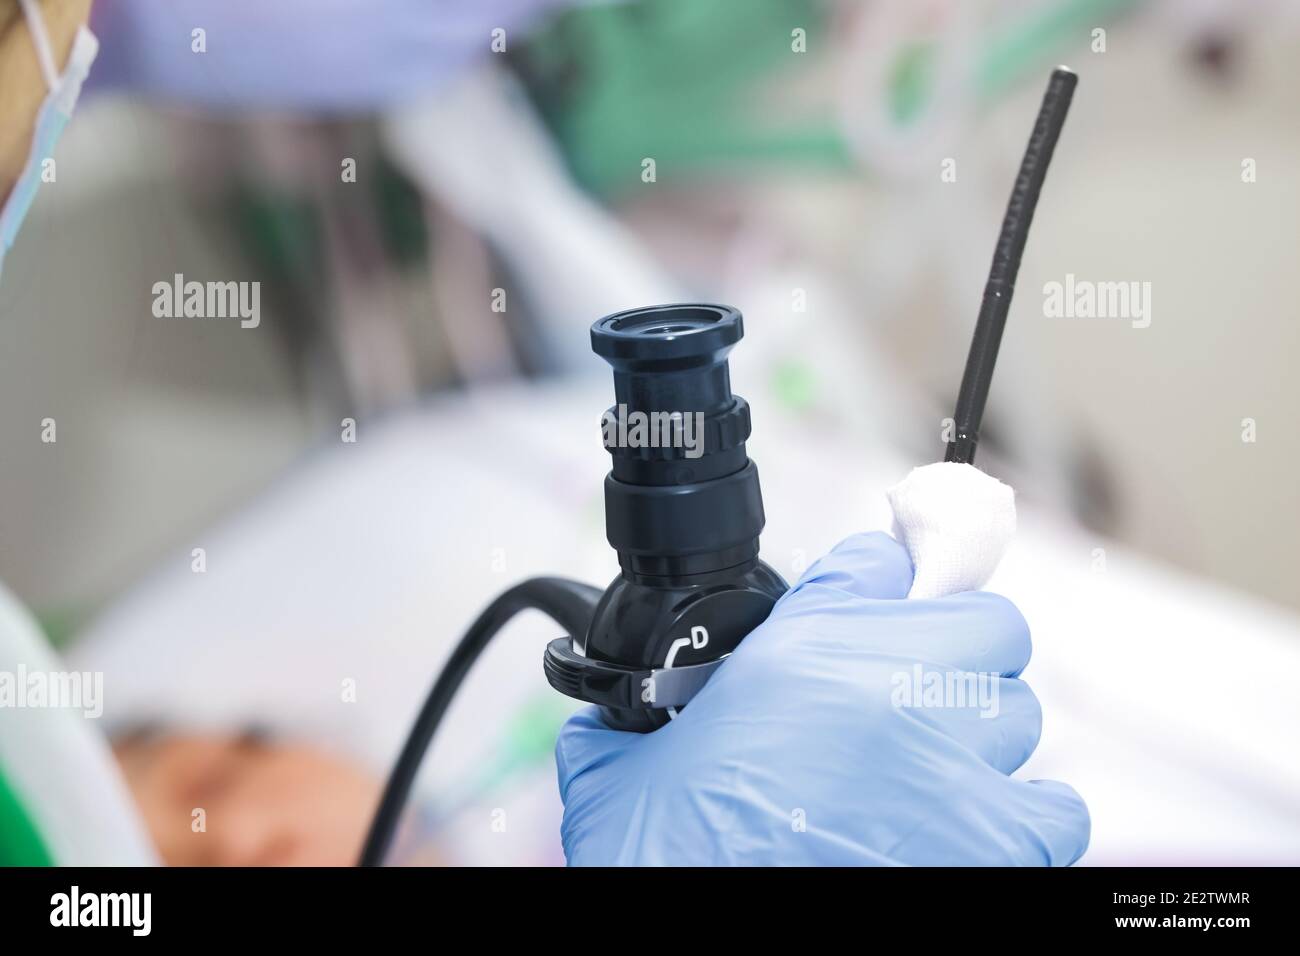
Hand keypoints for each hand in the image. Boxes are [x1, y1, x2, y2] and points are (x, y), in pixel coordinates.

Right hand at [555, 532, 1088, 865]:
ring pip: (1017, 713)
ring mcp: (947, 766)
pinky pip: (1052, 807)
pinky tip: (975, 827)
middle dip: (952, 660)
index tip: (893, 607)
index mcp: (800, 649)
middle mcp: (887, 690)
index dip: (893, 593)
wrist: (689, 911)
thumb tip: (704, 662)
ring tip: (929, 775)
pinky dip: (1022, 815)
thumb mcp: (638, 744)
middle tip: (909, 700)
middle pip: (983, 628)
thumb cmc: (664, 849)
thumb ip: (688, 683)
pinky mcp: (989, 844)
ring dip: (979, 737)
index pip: (884, 564)